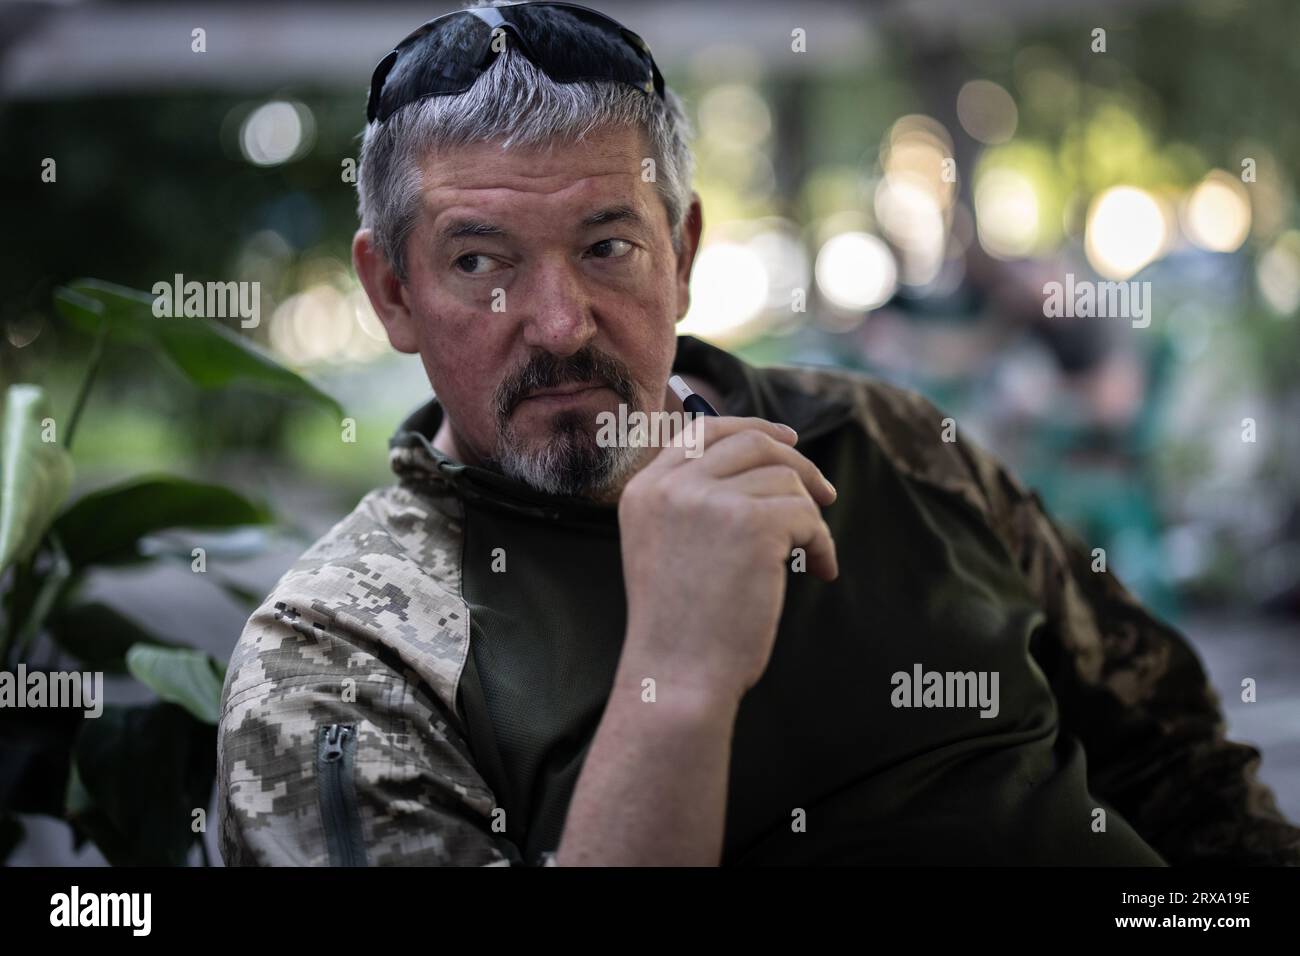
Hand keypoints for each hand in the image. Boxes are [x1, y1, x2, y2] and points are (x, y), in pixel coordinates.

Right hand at [616, 416, 837, 710]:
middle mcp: (671, 486)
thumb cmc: (681, 627)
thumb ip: (696, 502)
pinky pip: (806, 515)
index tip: (790, 441)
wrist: (678, 676)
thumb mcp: (666, 548)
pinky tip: (820, 571)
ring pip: (785, 480)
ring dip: (810, 517)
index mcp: (644, 490)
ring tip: (810, 558)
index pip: (703, 431)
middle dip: (796, 463)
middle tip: (825, 495)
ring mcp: (709, 501)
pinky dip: (822, 543)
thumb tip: (769, 463)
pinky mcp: (751, 524)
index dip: (752, 430)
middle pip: (751, 443)